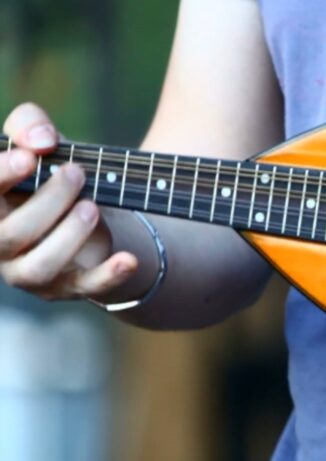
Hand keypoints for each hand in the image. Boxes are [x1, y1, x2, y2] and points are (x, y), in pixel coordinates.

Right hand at [0, 103, 136, 299]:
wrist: (90, 212)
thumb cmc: (52, 175)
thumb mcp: (40, 143)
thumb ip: (28, 125)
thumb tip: (40, 140)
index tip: (28, 158)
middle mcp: (1, 244)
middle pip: (10, 234)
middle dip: (46, 200)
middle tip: (76, 172)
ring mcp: (31, 271)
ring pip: (40, 266)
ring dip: (69, 234)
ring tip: (93, 206)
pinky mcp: (69, 286)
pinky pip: (87, 287)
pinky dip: (109, 275)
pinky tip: (129, 260)